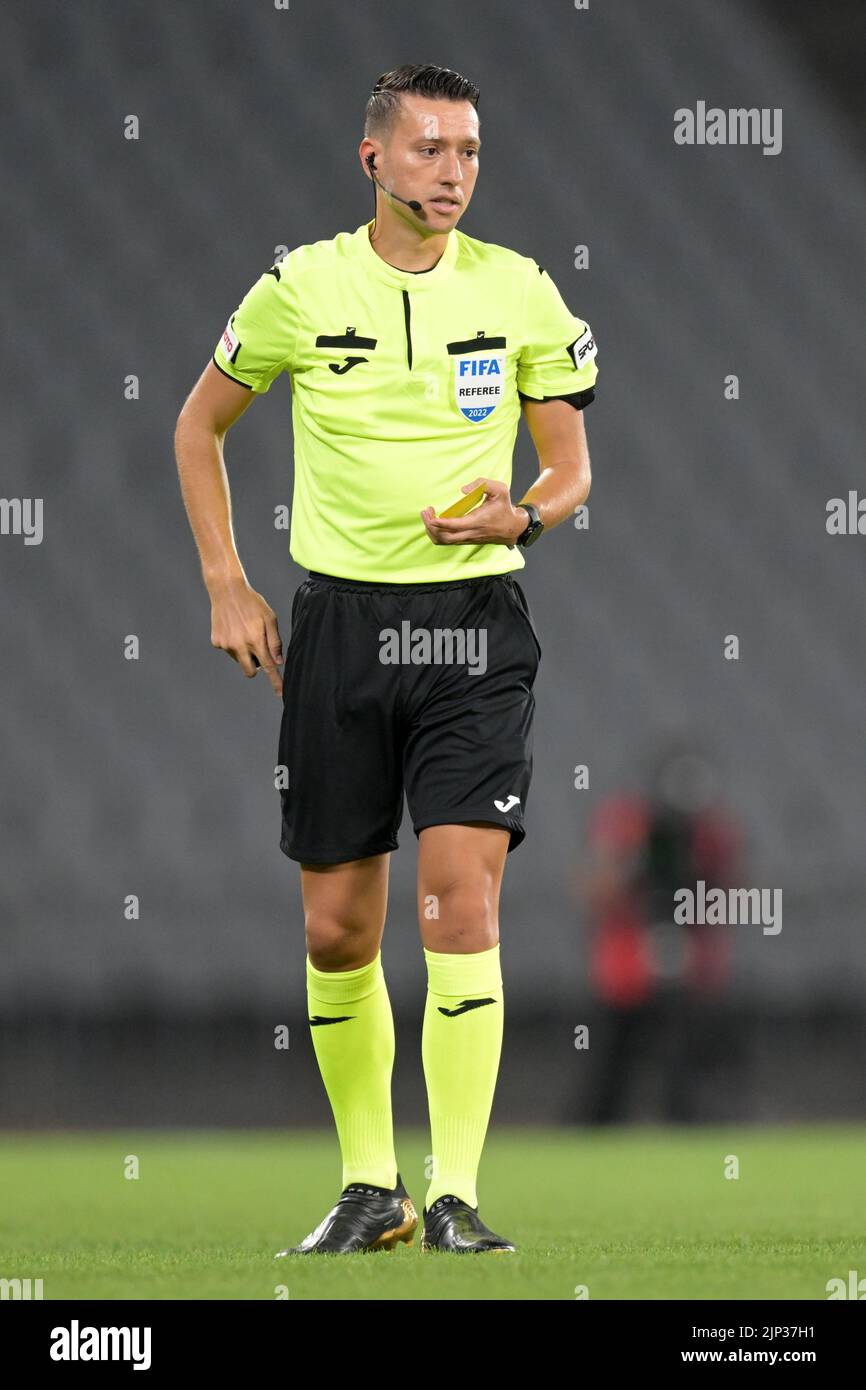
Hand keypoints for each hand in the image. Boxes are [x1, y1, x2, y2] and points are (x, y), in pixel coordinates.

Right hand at [208, 576, 283, 696]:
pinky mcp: (216, 642)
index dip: (276, 682)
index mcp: (255, 640)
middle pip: (250, 671)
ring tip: (244, 630)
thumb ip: (274, 642)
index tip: (281, 694)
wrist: (227, 590)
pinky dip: (233, 644)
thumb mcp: (270, 618)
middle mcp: (240, 646)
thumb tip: (278, 662)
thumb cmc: (252, 603)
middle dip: (256, 667)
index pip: (268, 667)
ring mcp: (226, 645)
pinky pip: (228, 650)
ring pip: (239, 659)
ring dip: (244, 652)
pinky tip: (233, 628)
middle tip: (258, 653)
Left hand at [420, 478, 527, 546]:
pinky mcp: (466, 540)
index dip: (439, 522)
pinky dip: (438, 533)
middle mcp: (471, 533)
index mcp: (478, 521)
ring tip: (428, 516)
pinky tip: (436, 521)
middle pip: (445, 537)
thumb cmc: (505, 508)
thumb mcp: (500, 489)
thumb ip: (482, 484)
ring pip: (444, 541)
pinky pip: (447, 541)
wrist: (513, 528)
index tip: (429, 513)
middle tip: (425, 512)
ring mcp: (467, 539)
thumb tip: (463, 490)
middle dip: (430, 526)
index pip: (454, 526)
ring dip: (432, 531)